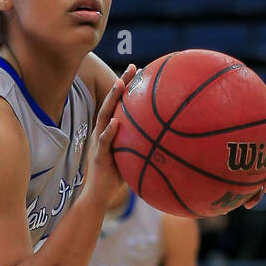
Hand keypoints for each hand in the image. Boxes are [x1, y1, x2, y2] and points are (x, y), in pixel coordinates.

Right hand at [83, 65, 136, 211]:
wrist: (99, 197)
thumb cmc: (116, 178)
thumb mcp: (131, 157)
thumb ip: (142, 145)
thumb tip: (167, 139)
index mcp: (109, 130)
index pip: (119, 104)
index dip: (127, 87)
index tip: (140, 70)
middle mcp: (102, 132)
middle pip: (111, 103)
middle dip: (120, 84)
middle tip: (133, 68)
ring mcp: (98, 142)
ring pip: (104, 116)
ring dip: (111, 100)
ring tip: (119, 85)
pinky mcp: (98, 156)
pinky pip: (103, 142)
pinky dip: (108, 132)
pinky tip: (115, 123)